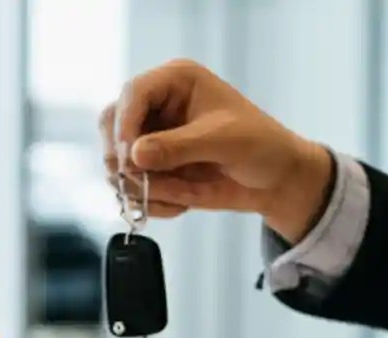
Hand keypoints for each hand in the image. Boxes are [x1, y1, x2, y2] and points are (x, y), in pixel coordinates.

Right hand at [99, 59, 333, 240]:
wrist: (275, 181)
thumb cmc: (260, 146)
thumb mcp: (223, 141)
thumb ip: (178, 147)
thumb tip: (135, 154)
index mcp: (175, 82)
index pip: (133, 93)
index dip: (126, 123)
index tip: (130, 156)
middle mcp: (157, 106)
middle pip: (112, 125)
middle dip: (124, 159)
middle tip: (143, 182)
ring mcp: (152, 139)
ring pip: (116, 162)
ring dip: (140, 186)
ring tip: (177, 197)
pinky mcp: (153, 169)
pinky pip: (131, 188)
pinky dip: (150, 203)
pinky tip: (180, 204)